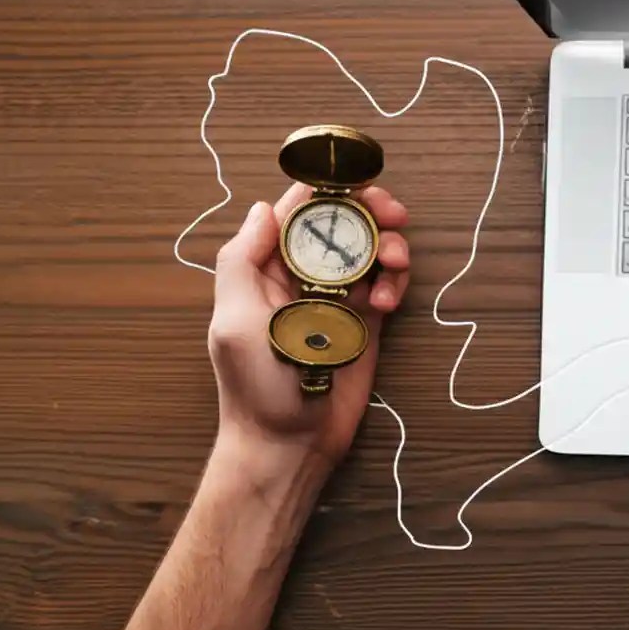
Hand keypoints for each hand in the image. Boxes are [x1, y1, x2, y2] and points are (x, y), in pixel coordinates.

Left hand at [208, 183, 409, 472]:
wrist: (289, 443)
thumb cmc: (254, 386)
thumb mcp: (233, 320)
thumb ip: (243, 260)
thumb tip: (264, 208)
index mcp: (268, 267)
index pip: (298, 211)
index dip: (329, 189)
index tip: (359, 186)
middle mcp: (305, 275)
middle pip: (344, 222)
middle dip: (372, 210)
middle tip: (395, 216)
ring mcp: (338, 297)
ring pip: (372, 250)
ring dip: (390, 247)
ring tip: (395, 267)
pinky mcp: (365, 321)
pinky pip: (386, 285)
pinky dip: (394, 283)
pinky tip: (386, 304)